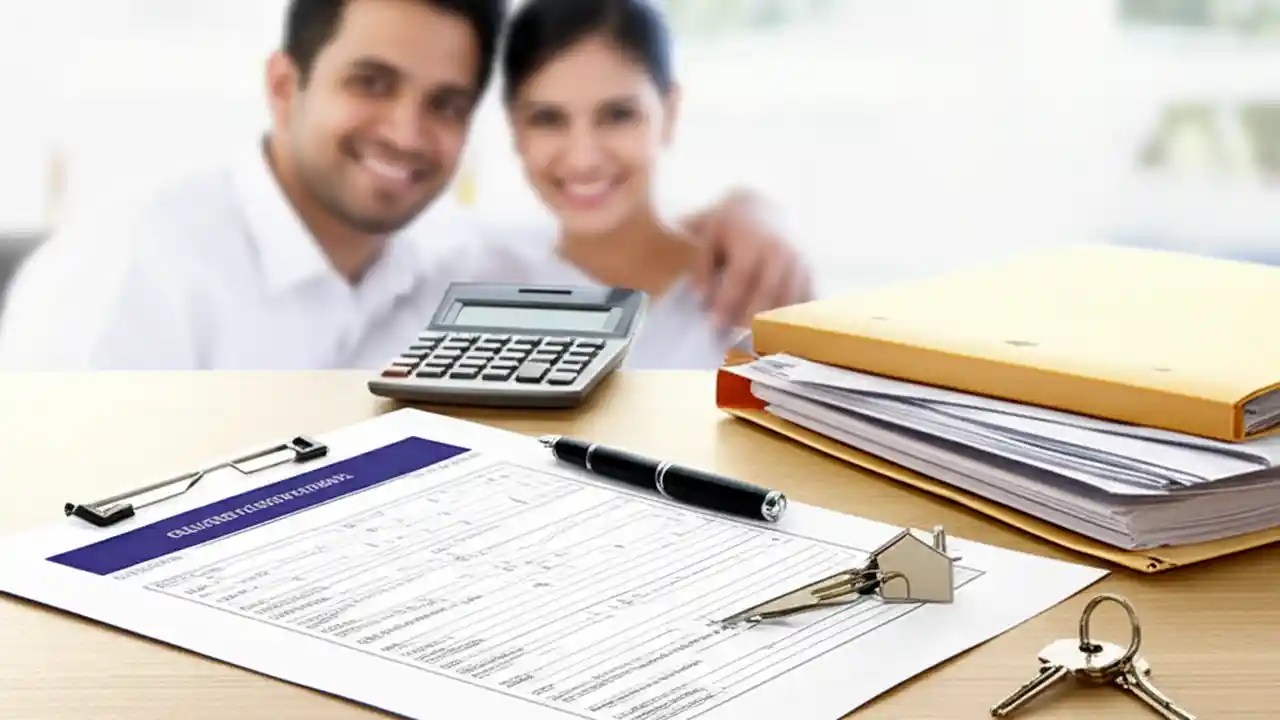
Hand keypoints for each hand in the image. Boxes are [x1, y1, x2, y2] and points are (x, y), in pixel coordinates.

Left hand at [682, 190, 812, 329]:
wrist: (763, 210)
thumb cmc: (729, 228)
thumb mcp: (707, 236)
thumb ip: (701, 266)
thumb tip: (701, 297)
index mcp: (754, 241)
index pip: (741, 276)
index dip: (727, 302)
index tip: (714, 325)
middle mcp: (781, 252)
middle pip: (769, 292)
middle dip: (751, 318)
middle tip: (734, 341)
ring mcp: (800, 263)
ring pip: (790, 299)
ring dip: (773, 324)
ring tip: (755, 345)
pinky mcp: (810, 273)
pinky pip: (806, 301)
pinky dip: (794, 321)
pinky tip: (780, 339)